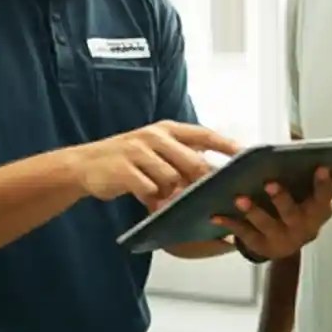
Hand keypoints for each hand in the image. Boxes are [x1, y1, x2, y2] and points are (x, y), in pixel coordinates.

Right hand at [73, 121, 241, 202]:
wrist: (85, 165)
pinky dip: (152, 199)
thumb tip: (212, 176)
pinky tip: (149, 202)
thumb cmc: (127, 161)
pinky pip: (149, 189)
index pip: (203, 134)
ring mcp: (137, 151)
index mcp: (166, 130)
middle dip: (201, 182)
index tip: (246, 155)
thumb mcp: (154, 151)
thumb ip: (180, 159)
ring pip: (171, 178)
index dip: (226, 145)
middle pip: (191, 161)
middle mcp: (154, 136)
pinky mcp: (124, 169)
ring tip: (166, 199)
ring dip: (171, 193)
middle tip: (208, 197)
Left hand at [213, 165, 331, 260]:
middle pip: (294, 214)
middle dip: (282, 199)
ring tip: (239, 198)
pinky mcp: (262, 246)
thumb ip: (330, 178)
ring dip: (253, 212)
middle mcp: (303, 228)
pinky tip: (215, 214)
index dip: (324, 183)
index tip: (319, 166)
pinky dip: (230, 224)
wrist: (286, 243)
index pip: (324, 197)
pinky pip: (245, 235)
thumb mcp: (316, 195)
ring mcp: (282, 239)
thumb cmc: (302, 209)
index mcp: (318, 211)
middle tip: (269, 183)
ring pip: (268, 225)